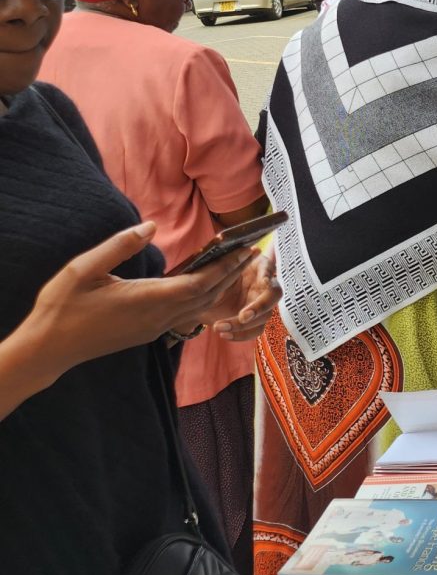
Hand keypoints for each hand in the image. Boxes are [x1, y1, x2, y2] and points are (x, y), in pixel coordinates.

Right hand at [21, 223, 256, 377]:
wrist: (48, 349)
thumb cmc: (63, 306)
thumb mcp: (84, 268)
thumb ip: (120, 246)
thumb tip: (151, 225)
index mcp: (146, 299)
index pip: (197, 283)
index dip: (223, 267)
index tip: (243, 249)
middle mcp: (157, 317)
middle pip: (205, 295)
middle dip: (230, 273)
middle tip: (251, 252)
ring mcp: (153, 328)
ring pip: (197, 307)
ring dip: (219, 286)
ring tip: (236, 266)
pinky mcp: (147, 333)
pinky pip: (185, 315)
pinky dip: (202, 299)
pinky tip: (204, 287)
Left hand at [206, 248, 281, 342]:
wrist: (199, 298)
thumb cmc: (210, 277)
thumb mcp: (215, 270)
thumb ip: (226, 262)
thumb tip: (238, 249)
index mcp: (257, 267)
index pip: (269, 269)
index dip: (268, 275)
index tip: (263, 282)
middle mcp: (263, 285)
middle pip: (274, 296)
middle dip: (260, 307)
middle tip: (242, 316)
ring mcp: (261, 304)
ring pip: (264, 317)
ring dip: (243, 326)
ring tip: (220, 327)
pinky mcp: (255, 321)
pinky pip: (255, 330)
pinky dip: (241, 335)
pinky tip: (224, 334)